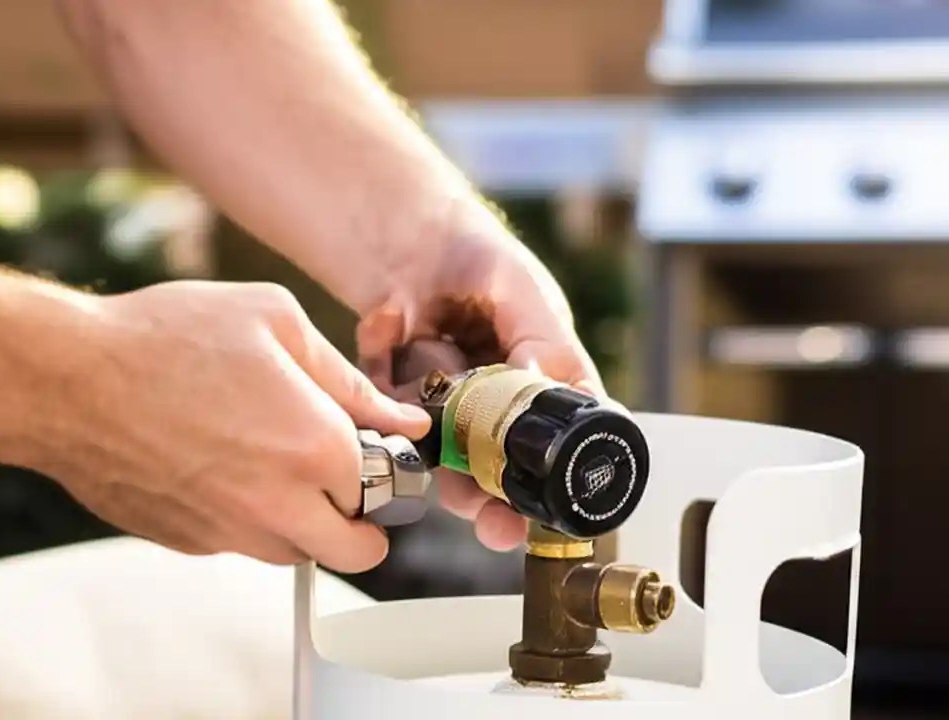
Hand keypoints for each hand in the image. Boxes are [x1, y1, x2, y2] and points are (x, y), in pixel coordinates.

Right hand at [42, 280, 428, 572]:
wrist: (68, 377)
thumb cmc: (169, 337)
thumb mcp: (276, 322)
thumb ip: (348, 379)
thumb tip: (401, 418)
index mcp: (317, 448)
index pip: (385, 485)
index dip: (383, 462)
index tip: (372, 446)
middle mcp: (280, 504)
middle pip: (358, 551)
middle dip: (363, 521)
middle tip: (345, 482)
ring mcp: (231, 531)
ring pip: (299, 553)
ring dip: (305, 522)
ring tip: (274, 463)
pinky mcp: (189, 541)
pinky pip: (242, 544)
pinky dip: (248, 519)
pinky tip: (221, 465)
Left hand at [357, 197, 602, 551]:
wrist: (407, 236)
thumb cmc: (479, 256)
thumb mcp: (524, 292)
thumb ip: (542, 342)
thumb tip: (549, 390)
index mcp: (540, 381)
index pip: (557, 439)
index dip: (553, 479)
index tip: (546, 508)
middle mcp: (494, 405)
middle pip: (500, 468)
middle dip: (496, 501)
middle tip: (499, 527)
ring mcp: (445, 408)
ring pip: (446, 458)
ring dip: (444, 468)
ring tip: (448, 472)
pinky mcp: (395, 401)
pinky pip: (392, 420)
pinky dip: (391, 399)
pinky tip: (394, 341)